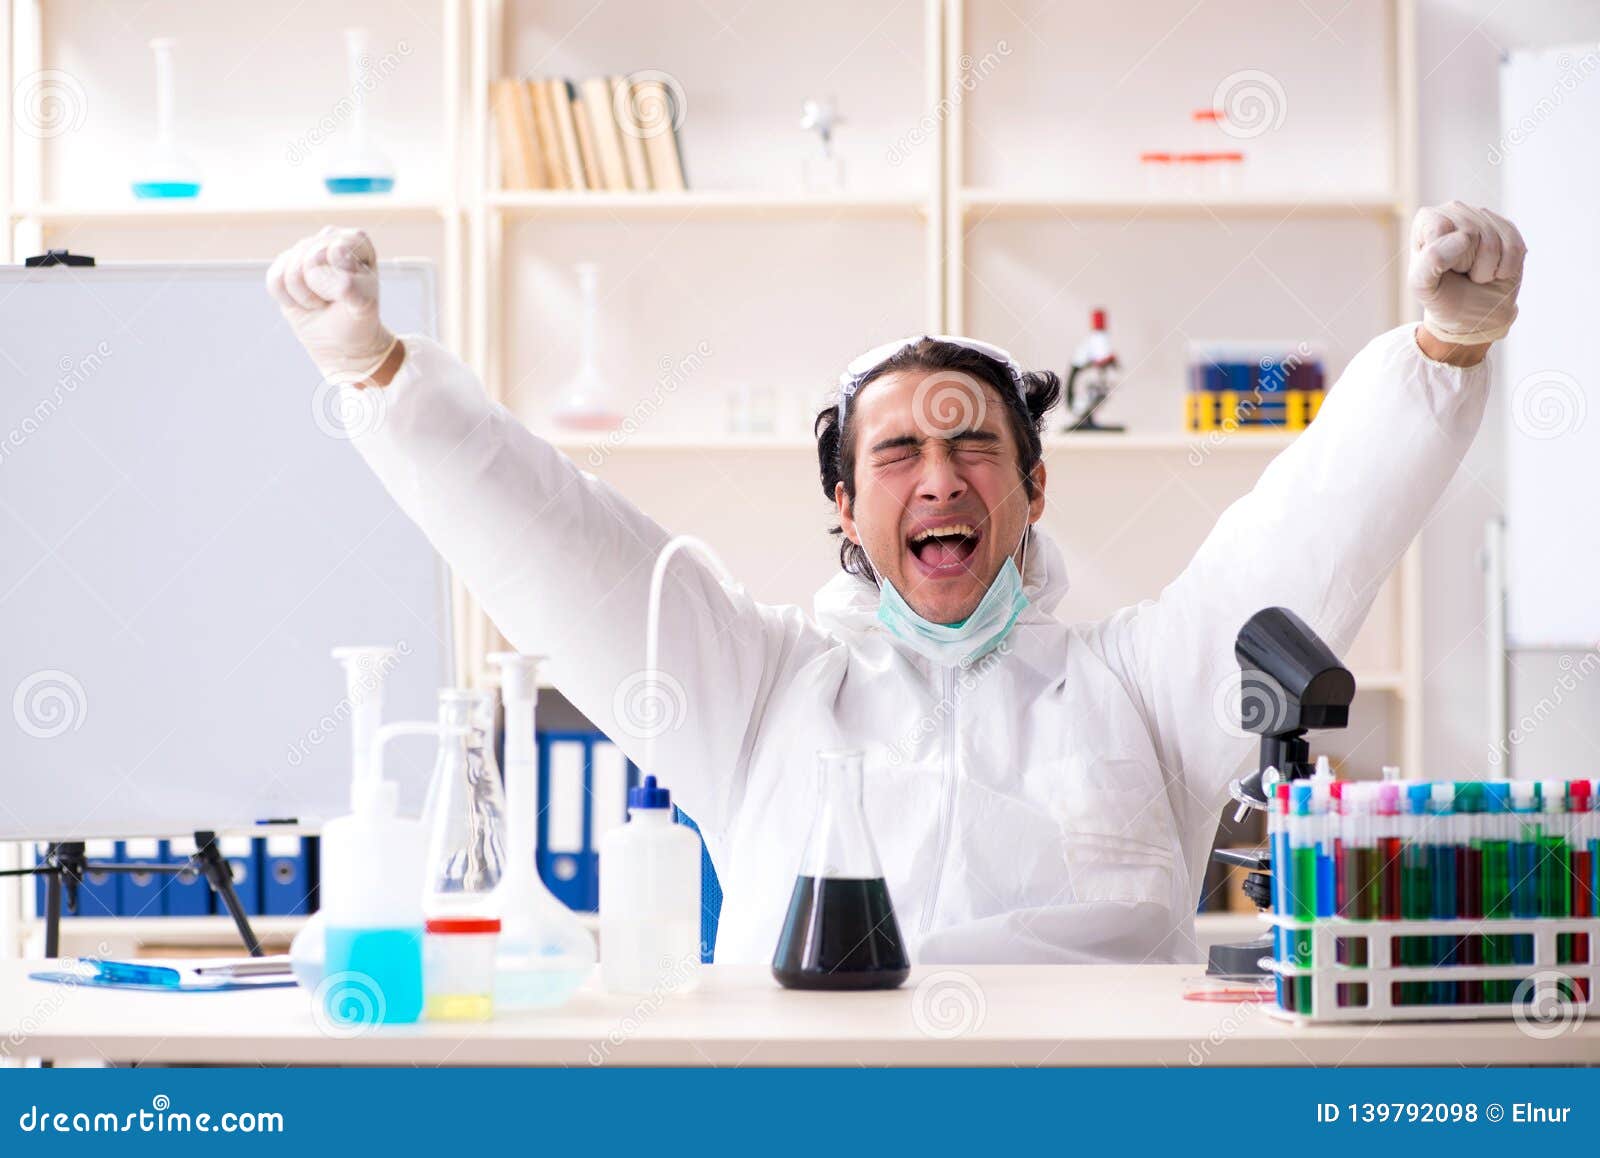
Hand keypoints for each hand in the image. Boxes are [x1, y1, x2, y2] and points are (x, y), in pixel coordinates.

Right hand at [267, 226, 396, 380]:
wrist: (341, 339)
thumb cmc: (358, 318)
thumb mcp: (364, 305)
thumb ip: (350, 283)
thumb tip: (330, 257)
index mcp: (356, 241)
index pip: (335, 253)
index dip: (339, 282)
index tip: (353, 292)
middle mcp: (329, 237)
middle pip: (309, 261)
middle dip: (321, 290)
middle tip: (336, 299)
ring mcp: (304, 249)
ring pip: (290, 273)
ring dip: (306, 297)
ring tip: (322, 300)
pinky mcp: (283, 264)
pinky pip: (275, 281)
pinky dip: (289, 300)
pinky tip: (304, 302)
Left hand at [1408, 202, 1525, 346]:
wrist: (1472, 312)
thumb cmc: (1442, 295)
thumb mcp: (1422, 285)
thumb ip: (1431, 260)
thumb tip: (1465, 237)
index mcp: (1426, 220)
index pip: (1440, 229)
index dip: (1443, 257)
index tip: (1439, 268)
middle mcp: (1455, 210)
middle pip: (1470, 233)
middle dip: (1466, 264)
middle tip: (1459, 273)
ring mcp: (1484, 216)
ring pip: (1492, 243)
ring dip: (1485, 270)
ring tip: (1474, 274)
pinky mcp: (1509, 228)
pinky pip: (1515, 248)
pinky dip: (1505, 270)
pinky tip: (1495, 272)